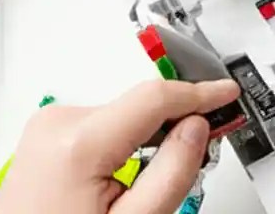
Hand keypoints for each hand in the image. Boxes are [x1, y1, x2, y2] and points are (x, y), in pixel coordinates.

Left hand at [0, 80, 240, 213]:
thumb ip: (170, 175)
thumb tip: (196, 129)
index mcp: (78, 143)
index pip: (154, 99)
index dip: (200, 94)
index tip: (228, 93)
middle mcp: (57, 123)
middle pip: (139, 106)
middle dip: (175, 124)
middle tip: (204, 150)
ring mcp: (48, 128)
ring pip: (123, 116)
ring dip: (148, 136)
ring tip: (155, 180)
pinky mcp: (46, 136)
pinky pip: (102, 126)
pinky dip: (124, 143)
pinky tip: (131, 174)